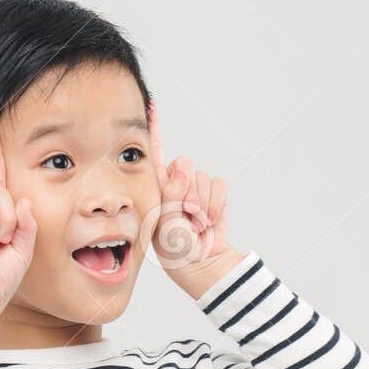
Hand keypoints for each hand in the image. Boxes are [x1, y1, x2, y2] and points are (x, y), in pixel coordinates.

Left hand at [145, 102, 238, 286]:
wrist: (201, 263)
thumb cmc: (175, 248)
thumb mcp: (167, 223)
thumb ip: (173, 194)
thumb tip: (184, 164)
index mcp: (156, 188)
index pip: (153, 155)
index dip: (153, 130)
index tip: (150, 106)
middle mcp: (175, 183)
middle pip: (184, 167)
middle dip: (187, 193)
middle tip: (185, 217)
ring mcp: (195, 188)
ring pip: (202, 177)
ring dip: (202, 204)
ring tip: (196, 223)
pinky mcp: (214, 193)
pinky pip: (218, 185)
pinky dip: (216, 205)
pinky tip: (209, 220)